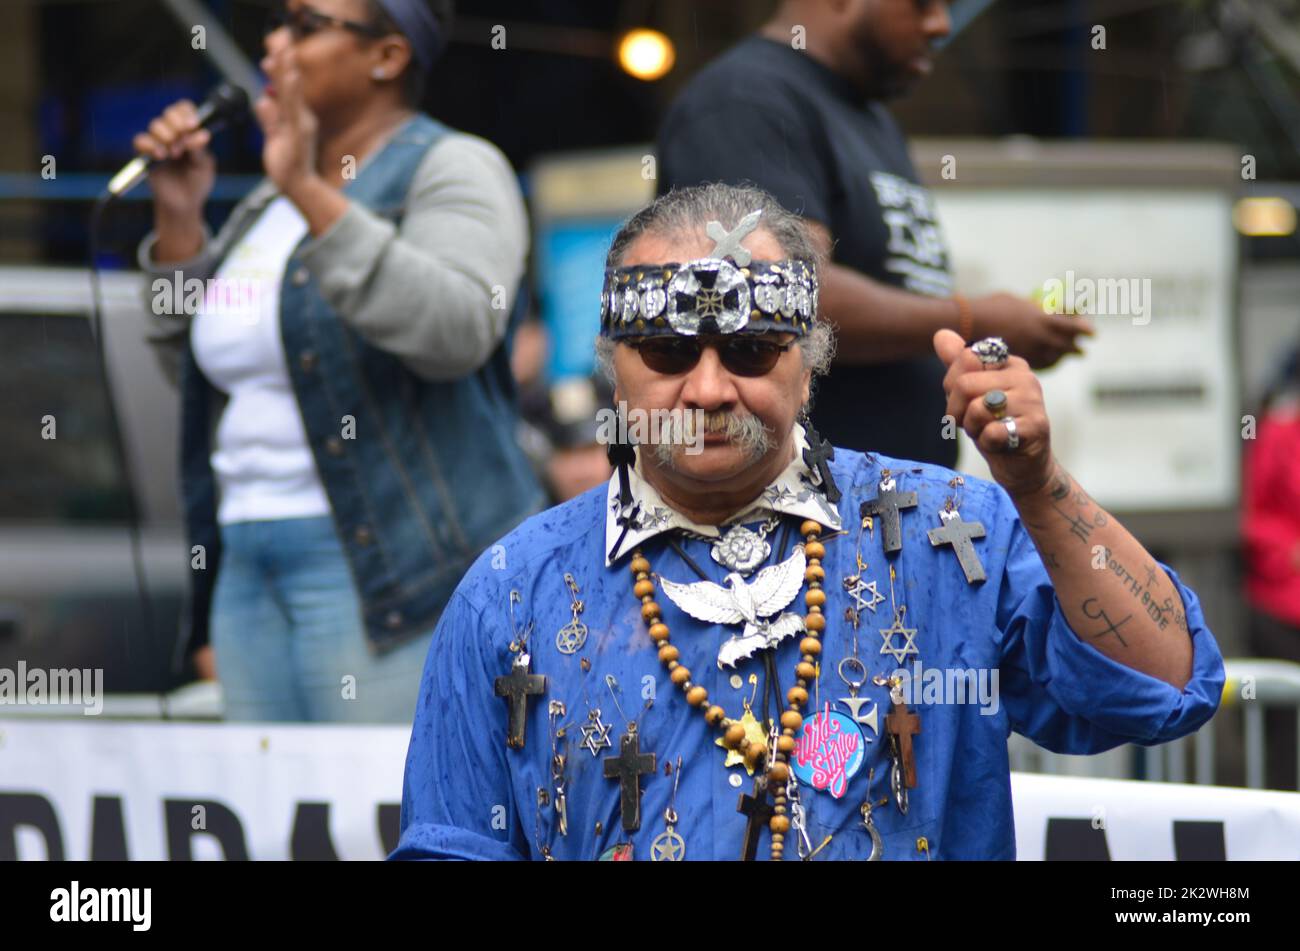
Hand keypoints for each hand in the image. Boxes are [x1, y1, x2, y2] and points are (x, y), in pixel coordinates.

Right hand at [131, 99, 215, 216]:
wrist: (184, 204)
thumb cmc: (197, 183)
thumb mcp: (204, 166)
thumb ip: (200, 149)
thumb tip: (201, 133)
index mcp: (190, 132)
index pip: (185, 110)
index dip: (187, 112)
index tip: (193, 124)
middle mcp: (174, 134)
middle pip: (169, 113)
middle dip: (176, 123)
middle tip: (183, 137)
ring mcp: (158, 142)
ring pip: (155, 125)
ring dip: (166, 135)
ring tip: (175, 153)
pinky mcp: (145, 154)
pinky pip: (140, 140)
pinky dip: (150, 145)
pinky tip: (161, 155)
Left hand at [254, 46, 319, 193]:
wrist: (298, 188)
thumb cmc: (288, 166)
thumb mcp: (274, 138)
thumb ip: (269, 119)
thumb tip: (262, 100)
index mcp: (295, 117)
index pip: (284, 89)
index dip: (278, 70)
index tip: (271, 52)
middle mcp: (301, 117)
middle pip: (290, 85)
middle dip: (284, 62)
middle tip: (280, 40)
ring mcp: (301, 125)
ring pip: (291, 93)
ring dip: (286, 71)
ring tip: (282, 51)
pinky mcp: (298, 134)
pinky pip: (293, 110)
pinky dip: (291, 92)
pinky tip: (288, 78)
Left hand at [934, 328, 1052, 498]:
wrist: (1023, 465)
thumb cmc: (994, 425)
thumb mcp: (970, 394)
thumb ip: (957, 364)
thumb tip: (940, 333)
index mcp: (1009, 363)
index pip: (965, 358)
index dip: (952, 386)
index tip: (965, 401)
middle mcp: (1024, 376)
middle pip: (964, 384)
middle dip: (957, 411)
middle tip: (973, 423)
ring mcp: (1033, 400)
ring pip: (977, 408)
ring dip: (973, 428)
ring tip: (989, 431)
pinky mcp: (1037, 427)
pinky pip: (992, 432)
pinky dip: (987, 443)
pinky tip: (1000, 444)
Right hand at [968, 292, 1092, 369]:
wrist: (971, 323)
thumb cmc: (993, 307)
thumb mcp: (1017, 301)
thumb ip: (1033, 308)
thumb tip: (1042, 309)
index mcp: (1041, 319)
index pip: (1070, 326)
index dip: (1082, 328)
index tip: (1092, 332)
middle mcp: (1038, 337)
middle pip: (1065, 343)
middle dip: (1075, 344)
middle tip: (1084, 347)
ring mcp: (1028, 349)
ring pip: (1053, 355)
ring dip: (1062, 354)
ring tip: (1070, 355)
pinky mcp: (1017, 359)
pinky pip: (1038, 362)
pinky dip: (1047, 361)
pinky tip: (1050, 360)